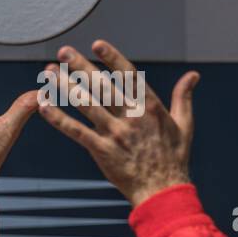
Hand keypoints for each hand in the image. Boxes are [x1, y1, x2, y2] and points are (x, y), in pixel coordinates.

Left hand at [37, 39, 198, 206]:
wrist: (163, 192)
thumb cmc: (174, 158)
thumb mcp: (185, 125)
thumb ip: (184, 97)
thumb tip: (193, 75)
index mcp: (151, 108)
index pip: (129, 76)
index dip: (113, 58)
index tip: (97, 44)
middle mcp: (132, 117)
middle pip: (102, 86)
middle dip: (81, 67)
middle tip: (63, 52)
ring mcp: (115, 134)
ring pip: (86, 104)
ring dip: (65, 87)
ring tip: (49, 73)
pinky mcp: (102, 151)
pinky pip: (76, 132)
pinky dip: (59, 119)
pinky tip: (44, 106)